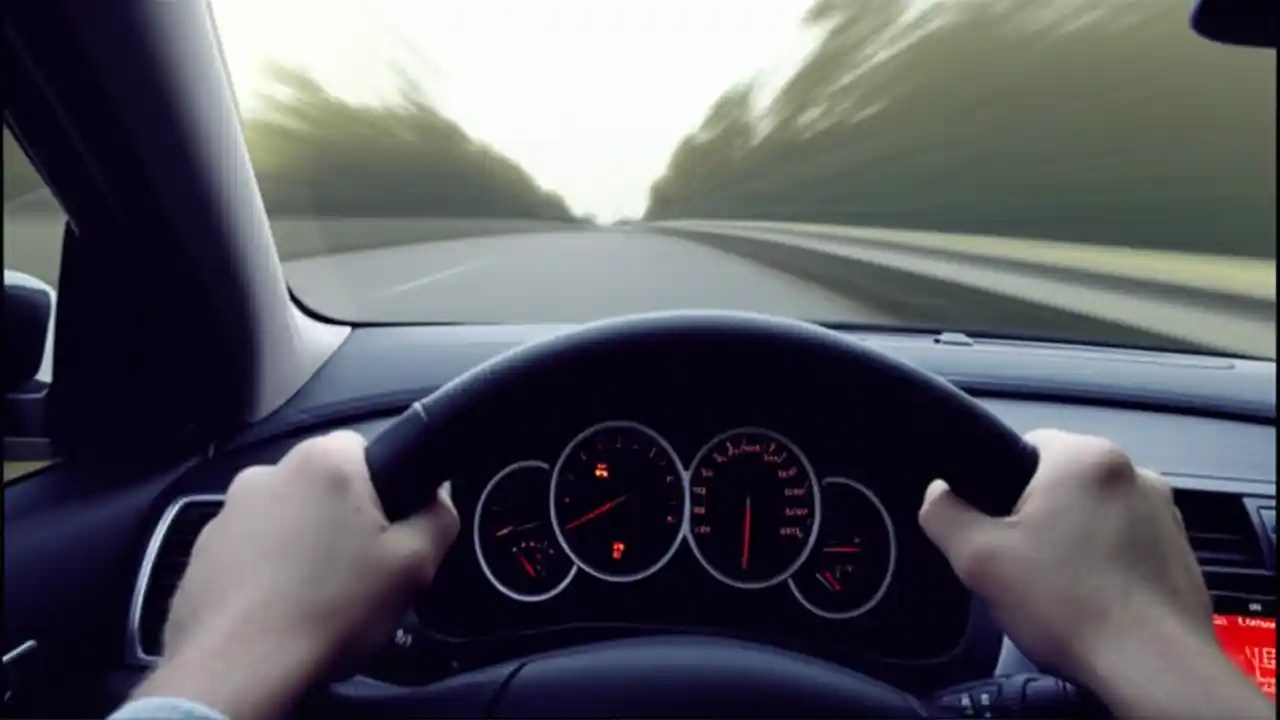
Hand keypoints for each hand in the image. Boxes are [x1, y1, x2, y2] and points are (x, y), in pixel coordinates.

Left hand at [132, 430, 458, 719]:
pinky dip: (264, 568)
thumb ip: (438, 519)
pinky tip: (277, 606)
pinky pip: (247, 548)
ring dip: (299, 540)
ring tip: (313, 593)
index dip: (384, 488)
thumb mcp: (413, 566)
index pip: (365, 448)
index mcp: (323, 460)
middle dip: (341, 516)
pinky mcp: (200, 550)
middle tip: (358, 567)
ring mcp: (225, 510)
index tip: (388, 530)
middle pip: (322, 484)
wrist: (241, 666)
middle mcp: (268, 470)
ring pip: (283, 515)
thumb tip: (438, 497)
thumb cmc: (334, 606)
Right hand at [919, 428, 1270, 718]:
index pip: (1027, 444)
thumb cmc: (1069, 605)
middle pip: (1063, 482)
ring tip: (1061, 587)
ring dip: (1076, 537)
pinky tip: (1095, 600)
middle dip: (1039, 514)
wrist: (1153, 668)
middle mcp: (1134, 471)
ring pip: (1096, 513)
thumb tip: (937, 493)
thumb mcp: (980, 560)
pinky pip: (1128, 542)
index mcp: (1085, 458)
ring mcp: (1166, 511)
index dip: (1000, 483)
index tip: (996, 526)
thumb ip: (944, 515)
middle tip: (1021, 562)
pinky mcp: (1182, 549)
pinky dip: (1109, 562)